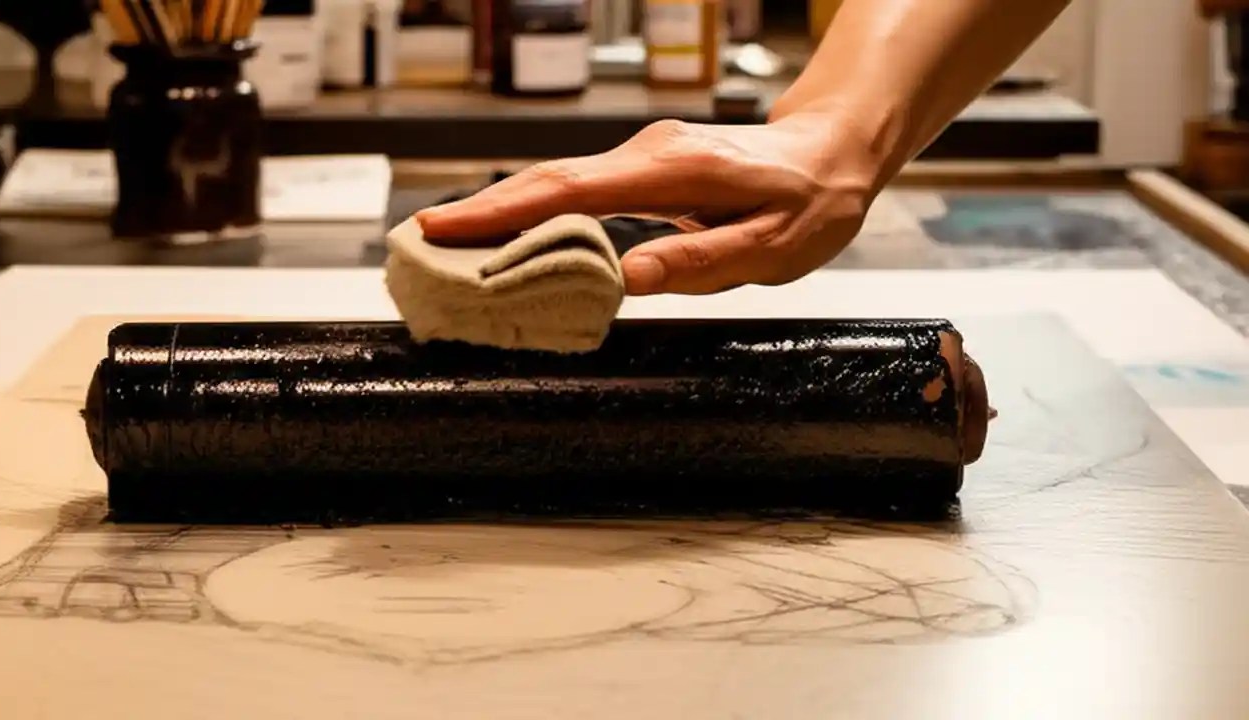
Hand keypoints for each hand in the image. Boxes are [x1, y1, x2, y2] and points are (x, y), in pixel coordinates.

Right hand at [413, 111, 884, 294]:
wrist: (832, 153)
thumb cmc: (809, 201)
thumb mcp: (773, 246)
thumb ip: (701, 261)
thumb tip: (628, 278)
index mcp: (674, 171)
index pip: (571, 189)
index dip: (504, 210)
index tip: (446, 228)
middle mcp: (646, 155)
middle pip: (546, 182)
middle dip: (479, 213)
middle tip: (419, 247)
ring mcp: (640, 159)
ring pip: (555, 186)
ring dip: (500, 215)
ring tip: (446, 251)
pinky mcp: (640, 172)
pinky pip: (575, 192)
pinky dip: (534, 214)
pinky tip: (507, 241)